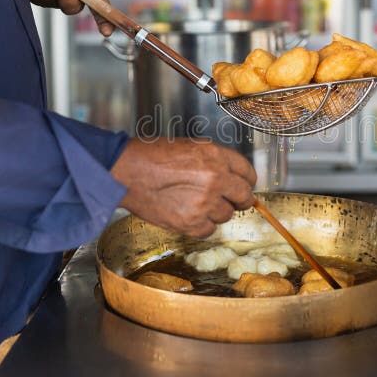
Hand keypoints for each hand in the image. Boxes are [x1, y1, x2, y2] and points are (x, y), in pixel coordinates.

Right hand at [110, 138, 256, 237]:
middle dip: (240, 199)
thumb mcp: (191, 146)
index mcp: (216, 156)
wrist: (128, 172)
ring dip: (216, 212)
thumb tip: (232, 175)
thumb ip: (216, 160)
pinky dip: (202, 225)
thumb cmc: (153, 157)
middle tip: (232, 200)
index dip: (246, 181)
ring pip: (226, 215)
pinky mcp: (191, 223)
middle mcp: (215, 179)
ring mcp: (205, 203)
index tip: (244, 185)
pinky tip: (189, 214)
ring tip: (197, 203)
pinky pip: (209, 230)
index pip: (247, 172)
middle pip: (244, 197)